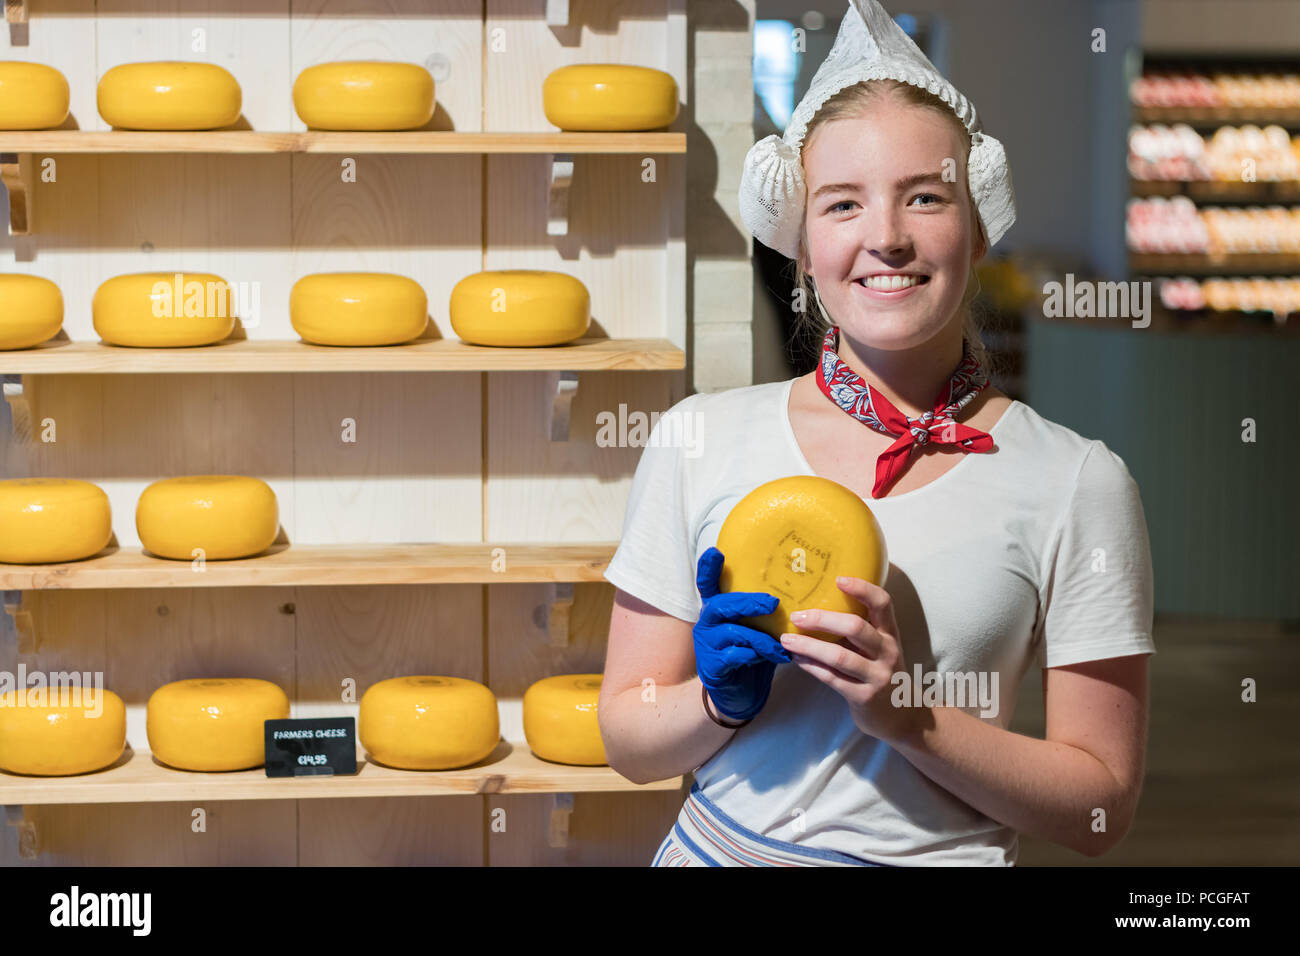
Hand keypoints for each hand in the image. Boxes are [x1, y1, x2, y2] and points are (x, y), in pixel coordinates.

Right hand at [693, 546, 790, 722]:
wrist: (736, 692)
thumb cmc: (749, 653)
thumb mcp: (755, 628)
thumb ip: (764, 612)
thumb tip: (800, 589)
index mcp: (716, 609)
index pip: (707, 583)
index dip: (709, 568)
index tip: (716, 551)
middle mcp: (707, 623)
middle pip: (720, 604)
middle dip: (748, 602)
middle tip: (773, 603)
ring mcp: (707, 645)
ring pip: (733, 632)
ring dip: (761, 637)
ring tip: (782, 644)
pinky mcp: (712, 666)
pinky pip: (735, 656)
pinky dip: (756, 656)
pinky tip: (773, 659)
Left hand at [778, 575, 912, 743]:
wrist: (902, 717)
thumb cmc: (881, 673)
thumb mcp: (878, 648)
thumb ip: (858, 630)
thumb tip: (815, 606)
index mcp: (890, 633)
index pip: (883, 603)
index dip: (862, 589)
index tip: (838, 579)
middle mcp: (887, 651)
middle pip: (855, 627)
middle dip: (822, 619)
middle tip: (797, 616)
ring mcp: (877, 676)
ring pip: (839, 656)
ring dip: (809, 646)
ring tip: (786, 640)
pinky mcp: (864, 697)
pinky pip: (832, 678)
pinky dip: (811, 667)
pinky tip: (796, 660)